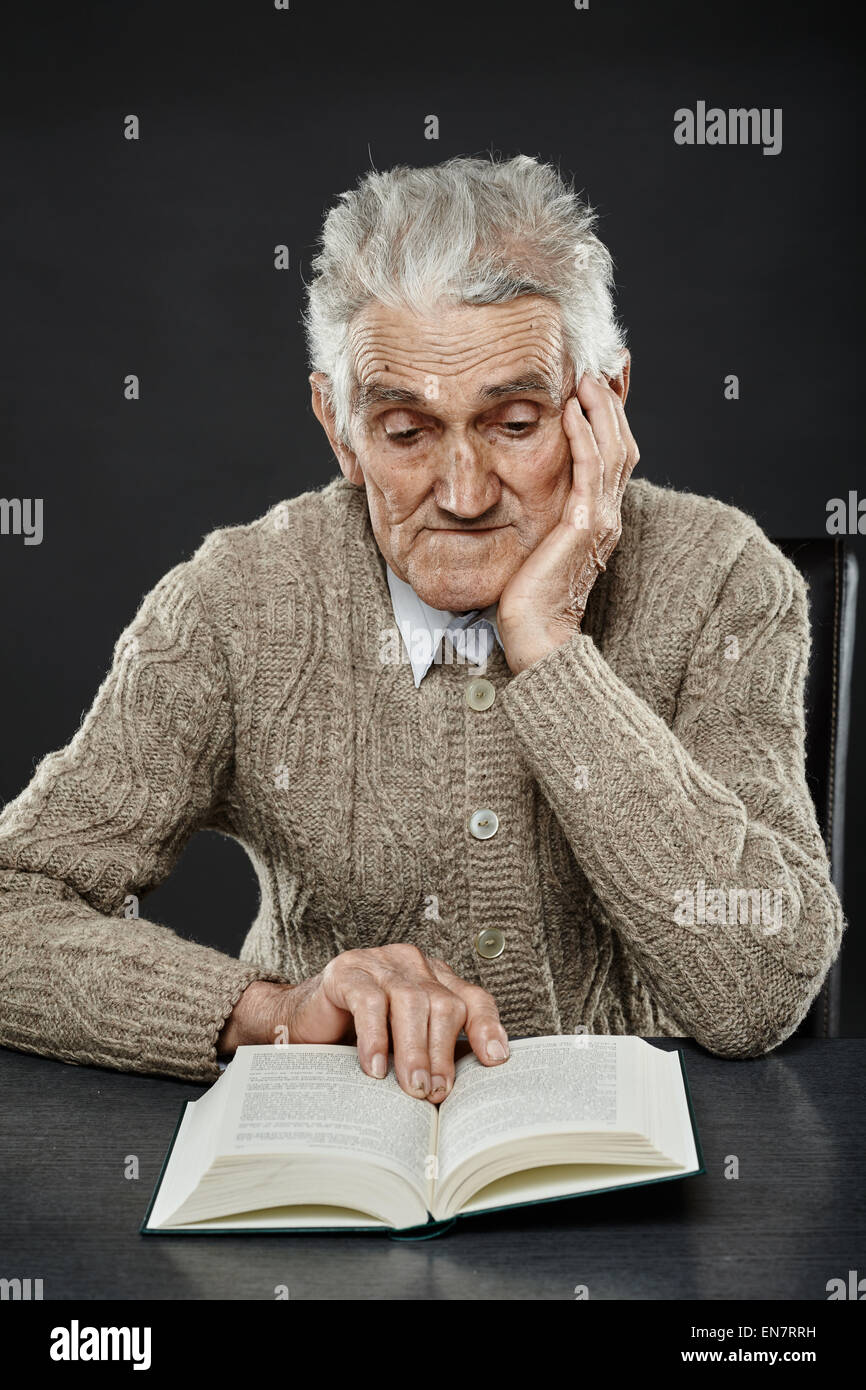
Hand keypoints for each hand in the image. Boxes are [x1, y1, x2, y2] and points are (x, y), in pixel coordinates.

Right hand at [217, 944, 509, 1101]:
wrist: (300, 1025)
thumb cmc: (358, 1040)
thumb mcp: (404, 1048)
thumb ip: (433, 1056)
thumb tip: (458, 1095)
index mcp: (434, 979)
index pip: (473, 998)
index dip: (487, 1027)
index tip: (496, 1060)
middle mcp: (412, 964)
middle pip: (445, 1004)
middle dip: (443, 1053)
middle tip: (436, 1094)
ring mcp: (380, 963)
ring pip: (412, 1001)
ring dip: (415, 1051)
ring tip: (412, 1088)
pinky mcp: (347, 970)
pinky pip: (370, 1001)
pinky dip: (376, 1037)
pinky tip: (374, 1068)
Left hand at [497, 371, 638, 673]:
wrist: (538, 637)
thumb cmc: (526, 600)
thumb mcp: (532, 545)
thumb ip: (534, 516)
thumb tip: (510, 491)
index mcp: (598, 519)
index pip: (612, 456)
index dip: (606, 419)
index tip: (592, 385)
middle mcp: (607, 515)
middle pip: (621, 443)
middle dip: (610, 403)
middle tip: (597, 366)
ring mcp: (601, 519)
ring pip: (612, 448)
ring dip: (598, 407)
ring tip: (584, 375)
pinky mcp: (585, 524)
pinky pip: (589, 467)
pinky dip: (583, 433)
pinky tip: (569, 408)